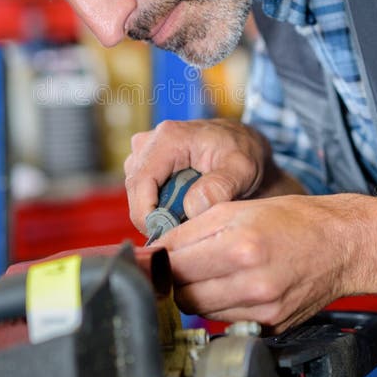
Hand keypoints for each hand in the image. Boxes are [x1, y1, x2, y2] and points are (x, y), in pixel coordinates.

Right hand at [124, 118, 304, 233]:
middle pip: (135, 193)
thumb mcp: (241, 168)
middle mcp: (148, 143)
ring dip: (158, 213)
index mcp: (167, 138)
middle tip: (187, 230)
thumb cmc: (241, 151)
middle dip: (156, 218)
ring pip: (137, 196)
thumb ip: (220, 187)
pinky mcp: (144, 165)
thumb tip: (192, 207)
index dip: (148, 216)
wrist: (241, 143)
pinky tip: (182, 209)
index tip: (169, 238)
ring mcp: (142, 154)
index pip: (140, 184)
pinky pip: (142, 196)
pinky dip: (159, 208)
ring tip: (189, 217)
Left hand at [159, 193, 362, 331]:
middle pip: (184, 295)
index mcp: (240, 248)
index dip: (157, 262)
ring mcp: (263, 312)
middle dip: (176, 279)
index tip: (149, 259)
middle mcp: (252, 284)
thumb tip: (154, 252)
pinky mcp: (270, 328)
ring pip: (201, 312)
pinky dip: (220, 306)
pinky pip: (225, 321)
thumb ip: (190, 231)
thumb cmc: (293, 221)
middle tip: (183, 263)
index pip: (175, 266)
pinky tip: (233, 286)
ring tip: (211, 271)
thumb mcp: (236, 210)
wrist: (342, 246)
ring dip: (197, 293)